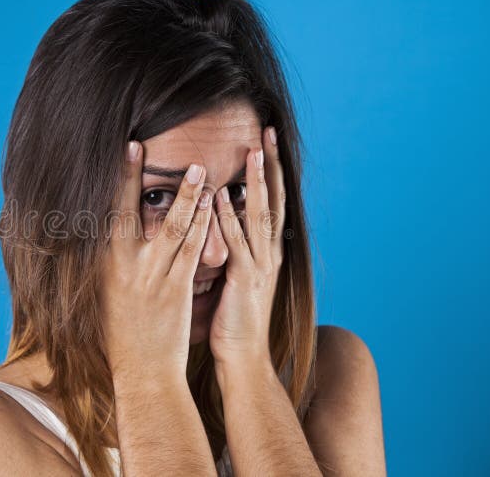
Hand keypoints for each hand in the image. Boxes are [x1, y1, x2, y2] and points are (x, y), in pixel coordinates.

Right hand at [99, 141, 212, 382]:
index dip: (112, 182)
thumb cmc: (125, 333)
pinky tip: (211, 207)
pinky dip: (202, 226)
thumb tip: (111, 232)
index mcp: (105, 265)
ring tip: (198, 169)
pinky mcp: (176, 289)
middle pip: (129, 213)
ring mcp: (151, 277)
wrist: (143, 371)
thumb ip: (112, 261)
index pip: (106, 214)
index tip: (117, 154)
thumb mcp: (109, 293)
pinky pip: (191, 251)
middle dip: (134, 176)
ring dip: (186, 196)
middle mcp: (124, 266)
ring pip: (171, 228)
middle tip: (140, 144)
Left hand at [209, 126, 285, 367]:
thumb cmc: (234, 317)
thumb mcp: (236, 275)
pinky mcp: (245, 279)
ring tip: (253, 153)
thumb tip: (216, 219)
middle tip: (268, 133)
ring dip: (255, 184)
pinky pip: (237, 244)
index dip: (270, 171)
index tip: (266, 141)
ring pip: (259, 216)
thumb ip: (231, 246)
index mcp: (266, 249)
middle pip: (272, 200)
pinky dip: (228, 221)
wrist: (244, 356)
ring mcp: (260, 264)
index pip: (270, 201)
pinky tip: (220, 199)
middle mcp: (269, 252)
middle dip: (270, 165)